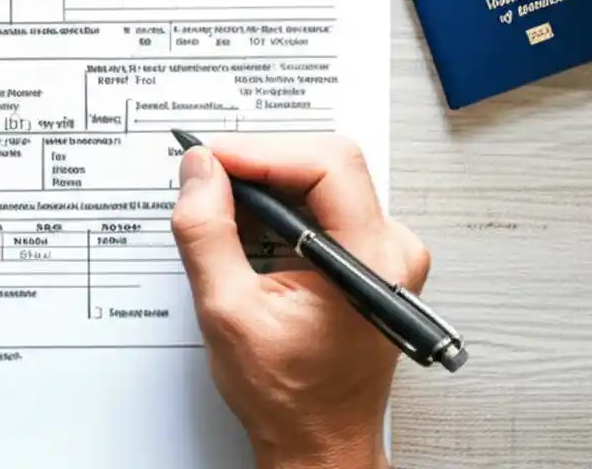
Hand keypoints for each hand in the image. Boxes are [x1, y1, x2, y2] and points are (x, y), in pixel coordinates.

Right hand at [171, 136, 430, 468]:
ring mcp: (385, 253)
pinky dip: (280, 204)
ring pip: (324, 180)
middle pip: (326, 164)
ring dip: (268, 182)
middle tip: (207, 174)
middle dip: (259, 161)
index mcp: (371, 261)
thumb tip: (199, 172)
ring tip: (222, 202)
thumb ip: (207, 233)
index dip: (261, 151)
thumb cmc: (290, 397)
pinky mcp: (368, 257)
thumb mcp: (227, 312)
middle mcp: (391, 250)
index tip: (211, 157)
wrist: (320, 441)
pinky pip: (325, 204)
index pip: (326, 165)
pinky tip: (248, 223)